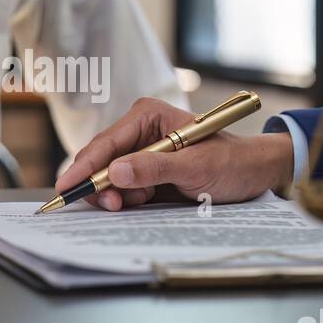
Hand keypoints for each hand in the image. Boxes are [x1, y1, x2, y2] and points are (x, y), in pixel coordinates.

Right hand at [55, 97, 293, 210]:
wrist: (254, 174)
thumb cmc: (231, 162)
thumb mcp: (196, 166)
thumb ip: (154, 168)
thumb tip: (114, 172)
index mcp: (147, 116)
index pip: (106, 142)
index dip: (84, 166)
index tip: (68, 187)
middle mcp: (139, 131)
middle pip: (100, 160)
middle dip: (102, 186)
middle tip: (115, 206)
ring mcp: (140, 152)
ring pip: (108, 178)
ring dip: (120, 196)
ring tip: (148, 199)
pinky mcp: (145, 172)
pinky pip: (123, 189)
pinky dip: (128, 200)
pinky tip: (148, 200)